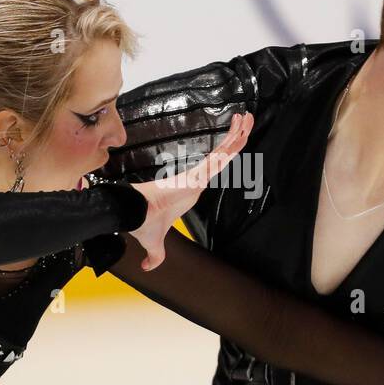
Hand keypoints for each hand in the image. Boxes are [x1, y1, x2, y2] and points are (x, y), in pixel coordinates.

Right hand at [129, 112, 253, 269]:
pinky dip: (230, 145)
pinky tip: (240, 132)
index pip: (214, 167)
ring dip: (237, 135)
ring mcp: (197, 175)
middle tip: (246, 118)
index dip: (225, 154)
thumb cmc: (143, 222)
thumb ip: (155, 255)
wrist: (134, 215)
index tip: (234, 140)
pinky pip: (218, 158)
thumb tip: (148, 268)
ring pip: (223, 152)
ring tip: (248, 117)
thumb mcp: (155, 243)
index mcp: (191, 188)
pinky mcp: (196, 175)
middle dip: (235, 137)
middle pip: (222, 155)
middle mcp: (196, 178)